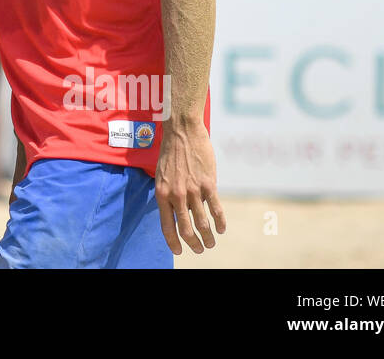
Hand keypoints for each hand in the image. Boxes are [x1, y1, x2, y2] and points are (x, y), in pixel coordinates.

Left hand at [154, 119, 225, 254]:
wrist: (182, 131)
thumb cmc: (171, 152)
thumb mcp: (161, 175)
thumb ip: (168, 194)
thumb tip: (176, 211)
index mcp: (162, 194)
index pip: (166, 226)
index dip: (173, 242)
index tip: (179, 251)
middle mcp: (177, 195)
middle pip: (186, 229)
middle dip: (194, 244)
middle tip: (199, 249)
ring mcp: (193, 190)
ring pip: (203, 223)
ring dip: (208, 237)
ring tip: (211, 242)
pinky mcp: (208, 184)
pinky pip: (216, 209)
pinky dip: (220, 223)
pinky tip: (222, 229)